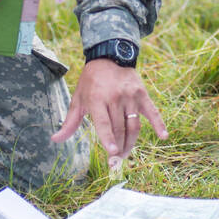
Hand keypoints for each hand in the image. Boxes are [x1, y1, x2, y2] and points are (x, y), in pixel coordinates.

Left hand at [52, 60, 166, 161]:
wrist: (109, 57)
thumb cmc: (91, 82)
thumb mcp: (78, 99)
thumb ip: (70, 122)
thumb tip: (56, 139)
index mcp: (97, 99)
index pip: (104, 123)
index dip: (108, 138)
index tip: (113, 152)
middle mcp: (115, 97)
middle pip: (119, 128)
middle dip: (119, 147)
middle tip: (116, 161)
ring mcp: (130, 96)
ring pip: (133, 124)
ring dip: (131, 142)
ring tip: (126, 154)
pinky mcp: (142, 94)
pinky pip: (152, 111)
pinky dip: (158, 124)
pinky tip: (163, 136)